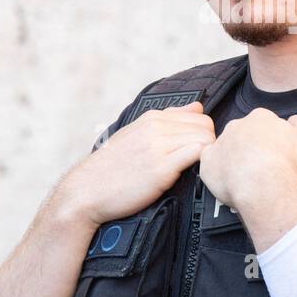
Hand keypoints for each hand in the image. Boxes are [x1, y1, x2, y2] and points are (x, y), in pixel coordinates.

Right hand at [62, 102, 214, 229]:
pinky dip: (202, 165)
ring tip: (196, 170)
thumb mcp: (137, 134)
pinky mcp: (160, 169)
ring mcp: (158, 147)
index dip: (203, 134)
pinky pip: (197, 155)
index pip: (199, 115)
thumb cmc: (113, 168)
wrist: (87, 191)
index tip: (197, 150)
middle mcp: (155, 128)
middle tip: (200, 163)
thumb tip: (197, 106)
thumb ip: (169, 119)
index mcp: (151, 118)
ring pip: (205, 139)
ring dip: (207, 156)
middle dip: (210, 143)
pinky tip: (193, 176)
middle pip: (206, 126)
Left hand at [199, 108, 296, 252]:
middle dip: (249, 146)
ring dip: (233, 158)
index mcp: (260, 117)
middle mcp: (238, 125)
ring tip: (246, 177)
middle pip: (243, 133)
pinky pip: (210, 164)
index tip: (273, 151)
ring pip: (226, 148)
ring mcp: (221, 142)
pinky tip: (229, 181)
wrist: (265, 184)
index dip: (269, 139)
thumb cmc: (286, 163)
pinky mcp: (208, 161)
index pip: (263, 122)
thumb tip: (296, 121)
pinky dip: (217, 171)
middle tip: (260, 165)